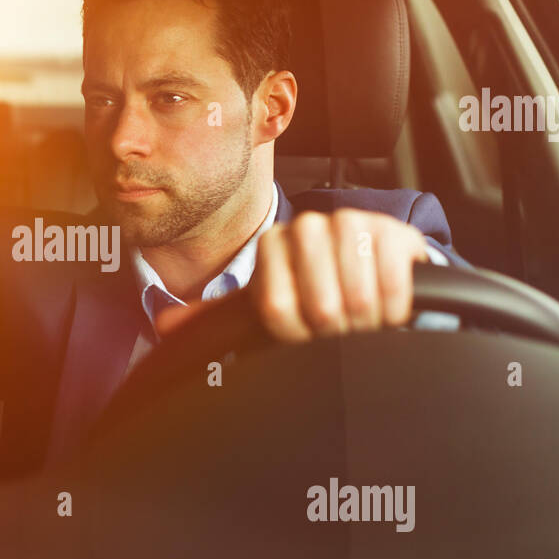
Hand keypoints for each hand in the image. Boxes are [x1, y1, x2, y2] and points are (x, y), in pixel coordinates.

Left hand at [155, 209, 429, 340]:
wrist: (371, 270)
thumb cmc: (314, 292)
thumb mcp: (264, 304)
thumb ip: (217, 316)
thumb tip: (165, 323)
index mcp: (272, 245)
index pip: (275, 308)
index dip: (294, 333)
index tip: (305, 334)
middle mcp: (308, 228)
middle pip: (319, 304)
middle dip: (333, 328)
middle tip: (340, 331)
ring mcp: (352, 224)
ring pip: (355, 293)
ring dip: (364, 318)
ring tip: (365, 321)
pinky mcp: (393, 231)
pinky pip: (391, 280)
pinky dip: (392, 305)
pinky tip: (390, 306)